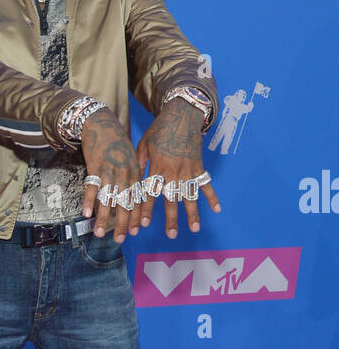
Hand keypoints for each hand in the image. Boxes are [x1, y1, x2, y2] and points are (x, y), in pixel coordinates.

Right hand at [80, 108, 143, 240]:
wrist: (102, 123)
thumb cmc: (116, 143)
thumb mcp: (131, 158)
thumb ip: (134, 176)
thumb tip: (134, 195)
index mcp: (134, 173)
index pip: (138, 199)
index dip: (136, 216)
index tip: (135, 231)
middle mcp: (124, 174)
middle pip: (124, 203)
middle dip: (122, 224)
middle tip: (120, 240)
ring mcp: (110, 171)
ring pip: (108, 199)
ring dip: (104, 218)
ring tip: (99, 233)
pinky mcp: (95, 166)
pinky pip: (92, 187)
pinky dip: (88, 201)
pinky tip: (86, 214)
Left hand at [136, 98, 220, 237]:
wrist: (183, 114)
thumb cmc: (160, 129)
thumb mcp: (144, 144)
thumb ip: (139, 163)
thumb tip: (132, 180)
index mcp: (157, 167)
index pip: (151, 193)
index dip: (147, 209)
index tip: (144, 225)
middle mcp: (174, 171)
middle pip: (172, 199)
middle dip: (171, 218)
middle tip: (172, 235)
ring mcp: (188, 170)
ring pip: (190, 195)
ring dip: (193, 213)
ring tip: (194, 228)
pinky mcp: (199, 166)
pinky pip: (206, 184)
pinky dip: (212, 196)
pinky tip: (217, 210)